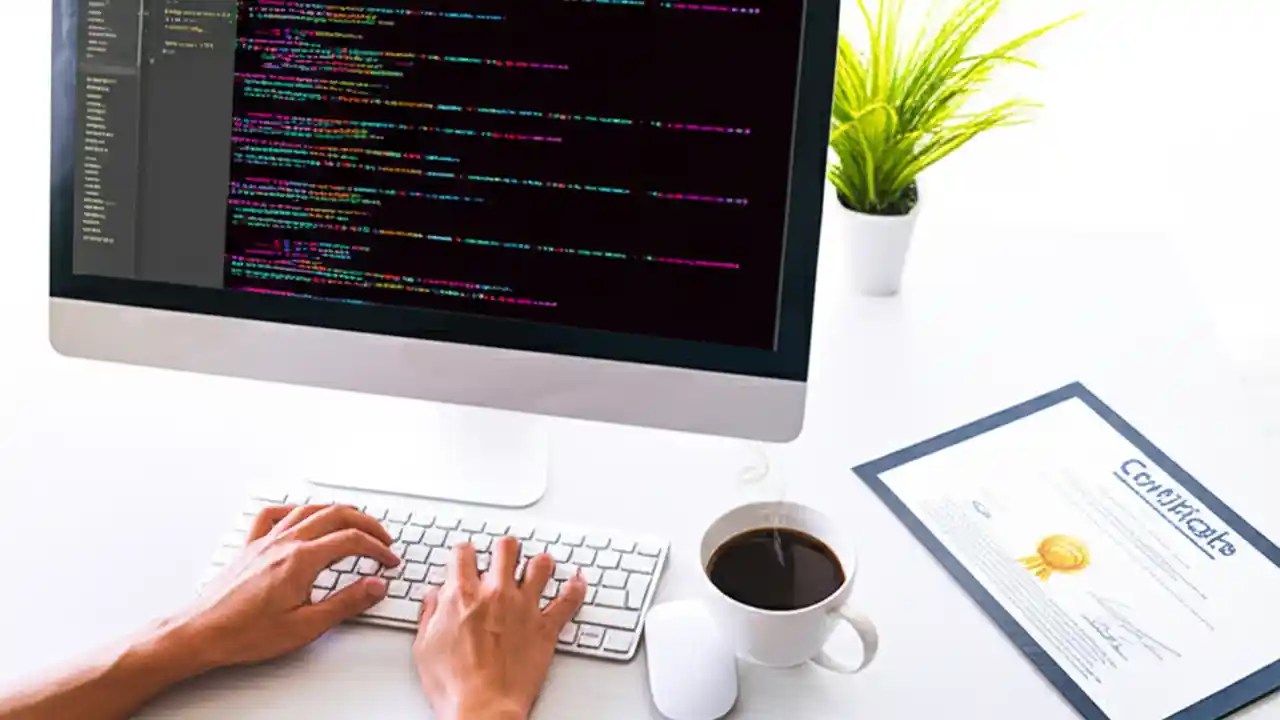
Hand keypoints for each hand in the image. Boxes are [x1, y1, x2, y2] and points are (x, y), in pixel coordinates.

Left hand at [174, 504, 399, 670]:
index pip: (352, 541)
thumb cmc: (245, 633)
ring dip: (337, 511)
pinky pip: (273, 515)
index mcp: (301, 560)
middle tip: (383, 538)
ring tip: (354, 522)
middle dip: (366, 523)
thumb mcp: (306, 626)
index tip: (389, 561)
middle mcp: (285, 543)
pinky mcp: (251, 547)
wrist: (201, 633)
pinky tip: (301, 516)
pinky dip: (294, 510)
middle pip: (336, 515)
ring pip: (309, 509)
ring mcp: (266, 541)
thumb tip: (375, 586)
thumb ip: (346, 603)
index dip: (378, 549)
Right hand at [413, 538, 586, 719]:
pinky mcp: (546, 627)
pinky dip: (576, 588)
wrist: (482, 708)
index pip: (464, 552)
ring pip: (541, 564)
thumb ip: (430, 614)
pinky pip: (569, 599)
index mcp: (461, 596)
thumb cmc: (454, 685)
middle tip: (505, 557)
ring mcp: (523, 608)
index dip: (465, 552)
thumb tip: (434, 597)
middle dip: (505, 549)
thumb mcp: (424, 646)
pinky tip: (577, 581)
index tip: (468, 557)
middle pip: (506, 547)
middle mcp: (495, 594)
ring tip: (538, 567)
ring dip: (540, 563)